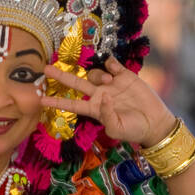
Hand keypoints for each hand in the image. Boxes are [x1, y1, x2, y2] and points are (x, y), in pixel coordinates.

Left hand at [43, 55, 175, 147]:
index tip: (41, 100)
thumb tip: (104, 97)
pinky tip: (114, 70)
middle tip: (45, 68)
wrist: (154, 122)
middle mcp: (99, 95)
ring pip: (94, 73)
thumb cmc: (134, 130)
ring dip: (97, 74)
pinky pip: (111, 64)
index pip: (71, 104)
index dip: (57, 102)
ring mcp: (111, 84)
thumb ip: (107, 115)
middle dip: (61, 76)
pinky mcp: (124, 76)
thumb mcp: (118, 129)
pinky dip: (109, 64)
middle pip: (75, 83)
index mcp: (94, 109)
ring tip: (109, 81)